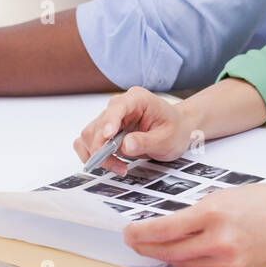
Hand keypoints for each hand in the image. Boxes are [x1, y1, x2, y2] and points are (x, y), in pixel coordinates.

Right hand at [73, 85, 194, 174]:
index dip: (109, 122)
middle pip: (98, 126)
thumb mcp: (167, 138)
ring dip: (98, 155)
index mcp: (137, 99)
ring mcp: (110, 118)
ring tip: (119, 167)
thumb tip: (125, 146)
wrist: (178, 130)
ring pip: (89, 136)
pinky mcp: (105, 131)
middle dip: (103, 150)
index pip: (116, 107)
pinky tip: (109, 163)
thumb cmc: (175, 130)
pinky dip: (92, 155)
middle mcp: (119, 106)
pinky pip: (87, 142)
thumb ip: (146, 141)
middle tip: (119, 167)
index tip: (108, 136)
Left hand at [123, 183, 265, 266]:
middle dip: (148, 248)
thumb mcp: (223, 197)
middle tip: (134, 242)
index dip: (141, 233)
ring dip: (168, 256)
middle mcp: (219, 241)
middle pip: (170, 251)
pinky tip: (193, 252)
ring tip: (156, 248)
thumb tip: (167, 229)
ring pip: (185, 264)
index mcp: (213, 214)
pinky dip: (197, 262)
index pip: (165, 229)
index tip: (129, 232)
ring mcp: (229, 261)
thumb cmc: (263, 201)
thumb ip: (195, 214)